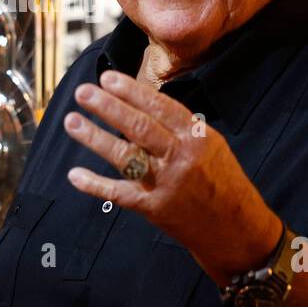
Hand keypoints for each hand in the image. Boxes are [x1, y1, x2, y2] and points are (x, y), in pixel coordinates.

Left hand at [63, 70, 281, 286]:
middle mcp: (181, 158)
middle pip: (140, 127)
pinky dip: (95, 184)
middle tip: (83, 91)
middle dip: (108, 107)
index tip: (108, 77)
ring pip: (125, 156)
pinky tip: (74, 174)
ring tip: (72, 120)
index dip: (132, 91)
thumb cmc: (221, 180)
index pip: (160, 107)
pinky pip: (119, 193)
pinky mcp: (154, 208)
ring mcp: (166, 184)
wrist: (236, 229)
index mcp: (197, 137)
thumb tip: (140, 101)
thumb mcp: (210, 144)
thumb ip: (179, 126)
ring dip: (94, 138)